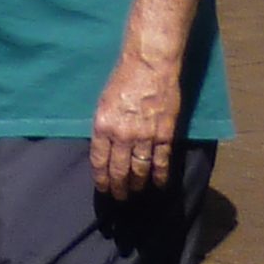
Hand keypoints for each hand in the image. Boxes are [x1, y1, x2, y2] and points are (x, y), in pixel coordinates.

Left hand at [90, 49, 181, 199]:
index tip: (104, 189)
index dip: (102, 179)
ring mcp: (145, 136)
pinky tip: (158, 184)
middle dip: (119, 187)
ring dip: (137, 185)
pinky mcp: (164, 135)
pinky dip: (160, 176)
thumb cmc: (123, 79)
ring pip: (140, 170)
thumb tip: (106, 150)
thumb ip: (105, 128)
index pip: (100, 161)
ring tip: (136, 193)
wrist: (149, 65)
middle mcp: (122, 135)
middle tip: (119, 198)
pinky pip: (161, 162)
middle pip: (119, 170)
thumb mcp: (104, 103)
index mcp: (103, 125)